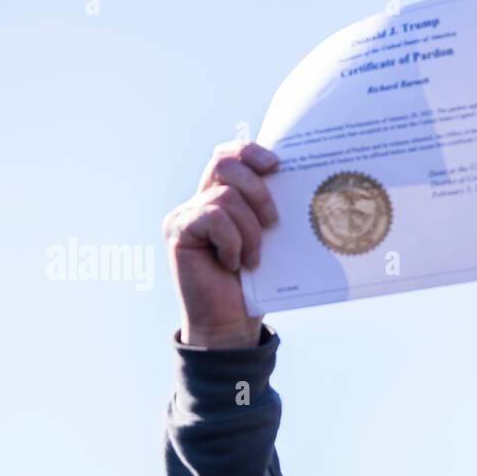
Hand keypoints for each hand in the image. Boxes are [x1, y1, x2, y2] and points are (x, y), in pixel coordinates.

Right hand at [162, 141, 279, 347]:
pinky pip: (214, 218)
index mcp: (223, 196)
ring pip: (226, 197)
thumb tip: (298, 182)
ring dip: (250, 231)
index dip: (250, 151)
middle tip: (274, 222)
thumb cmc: (254, 284)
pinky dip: (232, 241)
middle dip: (258, 190)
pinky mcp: (178, 231)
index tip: (277, 165)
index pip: (229, 154)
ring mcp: (186, 214)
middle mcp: (200, 200)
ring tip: (253, 260)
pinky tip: (233, 264)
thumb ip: (270, 210)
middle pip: (226, 164)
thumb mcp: (270, 241)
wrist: (231, 324)